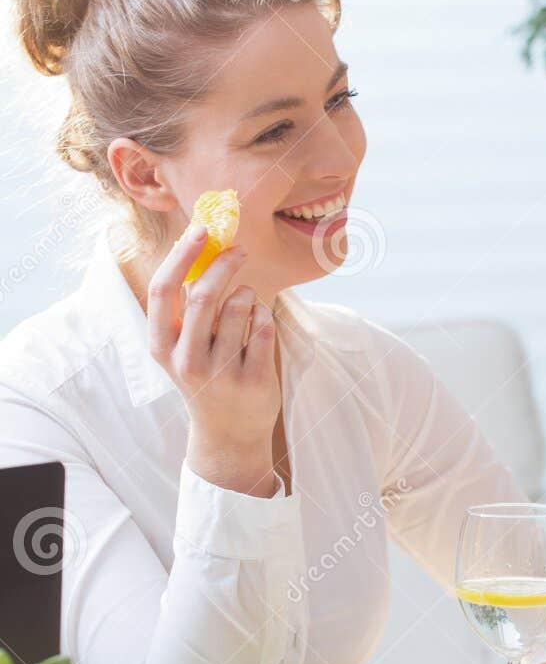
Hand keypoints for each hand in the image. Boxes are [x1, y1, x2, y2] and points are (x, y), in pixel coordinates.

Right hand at [147, 225, 279, 497]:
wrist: (228, 433)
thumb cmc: (206, 375)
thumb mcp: (185, 347)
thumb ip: (189, 307)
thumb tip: (205, 247)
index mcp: (161, 346)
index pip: (163, 291)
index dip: (181, 255)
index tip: (201, 230)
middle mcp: (185, 361)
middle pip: (203, 295)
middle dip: (225, 265)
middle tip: (241, 251)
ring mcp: (220, 373)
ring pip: (239, 308)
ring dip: (249, 294)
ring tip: (249, 302)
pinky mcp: (253, 380)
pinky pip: (264, 328)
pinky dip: (266, 315)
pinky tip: (261, 322)